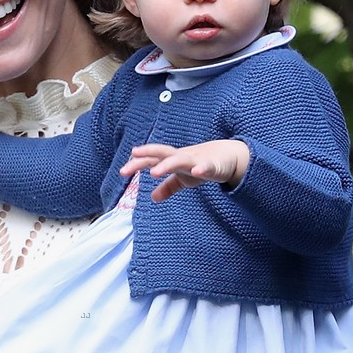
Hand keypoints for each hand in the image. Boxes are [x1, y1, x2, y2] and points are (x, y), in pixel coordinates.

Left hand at [120, 139, 250, 201]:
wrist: (230, 157)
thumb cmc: (202, 165)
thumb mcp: (183, 178)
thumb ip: (168, 186)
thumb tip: (153, 197)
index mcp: (174, 160)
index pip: (153, 160)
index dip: (139, 163)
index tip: (123, 170)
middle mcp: (182, 157)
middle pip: (162, 154)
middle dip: (147, 156)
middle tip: (132, 159)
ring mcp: (197, 160)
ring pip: (180, 159)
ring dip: (167, 164)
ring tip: (154, 172)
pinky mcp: (212, 165)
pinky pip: (206, 167)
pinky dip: (202, 168)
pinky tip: (197, 171)